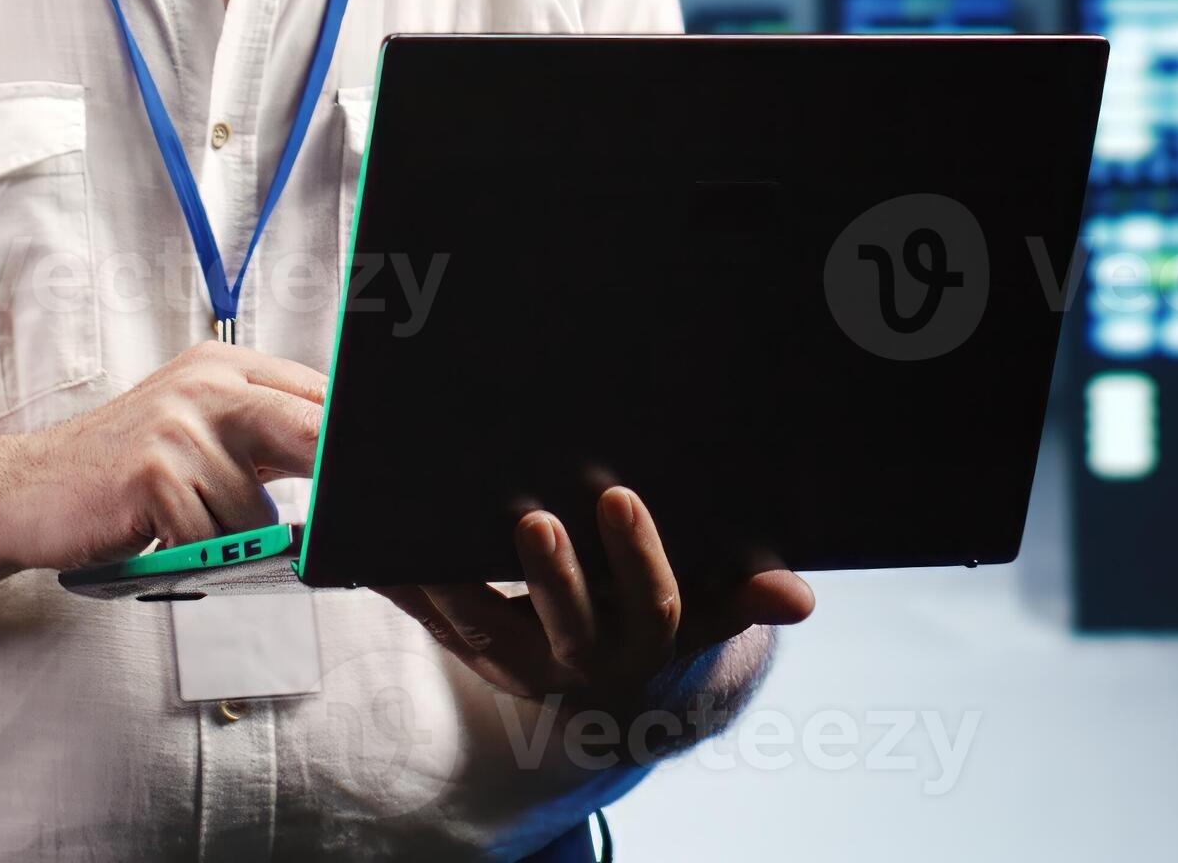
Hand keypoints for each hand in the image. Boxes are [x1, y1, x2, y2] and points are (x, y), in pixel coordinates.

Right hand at [0, 343, 325, 570]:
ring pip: (256, 513)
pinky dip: (191, 556)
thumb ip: (264, 435)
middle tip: (334, 518)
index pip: (318, 395)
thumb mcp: (197, 428)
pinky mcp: (156, 475)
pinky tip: (161, 537)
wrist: (28, 488)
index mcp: (224, 365)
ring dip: (227, 539)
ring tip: (186, 523)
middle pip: (309, 433)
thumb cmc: (119, 467)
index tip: (366, 479)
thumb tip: (340, 463)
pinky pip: (210, 541)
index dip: (346, 445)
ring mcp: (179, 428)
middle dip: (325, 484)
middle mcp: (205, 385)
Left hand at [374, 486, 815, 719]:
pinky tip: (377, 543)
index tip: (618, 495)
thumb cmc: (657, 610)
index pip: (649, 606)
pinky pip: (432, 621)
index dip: (635, 555)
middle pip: (563, 626)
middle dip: (550, 574)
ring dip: (454, 587)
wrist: (606, 684)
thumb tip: (800, 598)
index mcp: (644, 642)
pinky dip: (404, 585)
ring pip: (483, 630)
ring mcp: (518, 660)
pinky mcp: (466, 648)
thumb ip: (744, 595)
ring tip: (432, 537)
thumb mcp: (709, 604)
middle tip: (531, 518)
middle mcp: (580, 663)